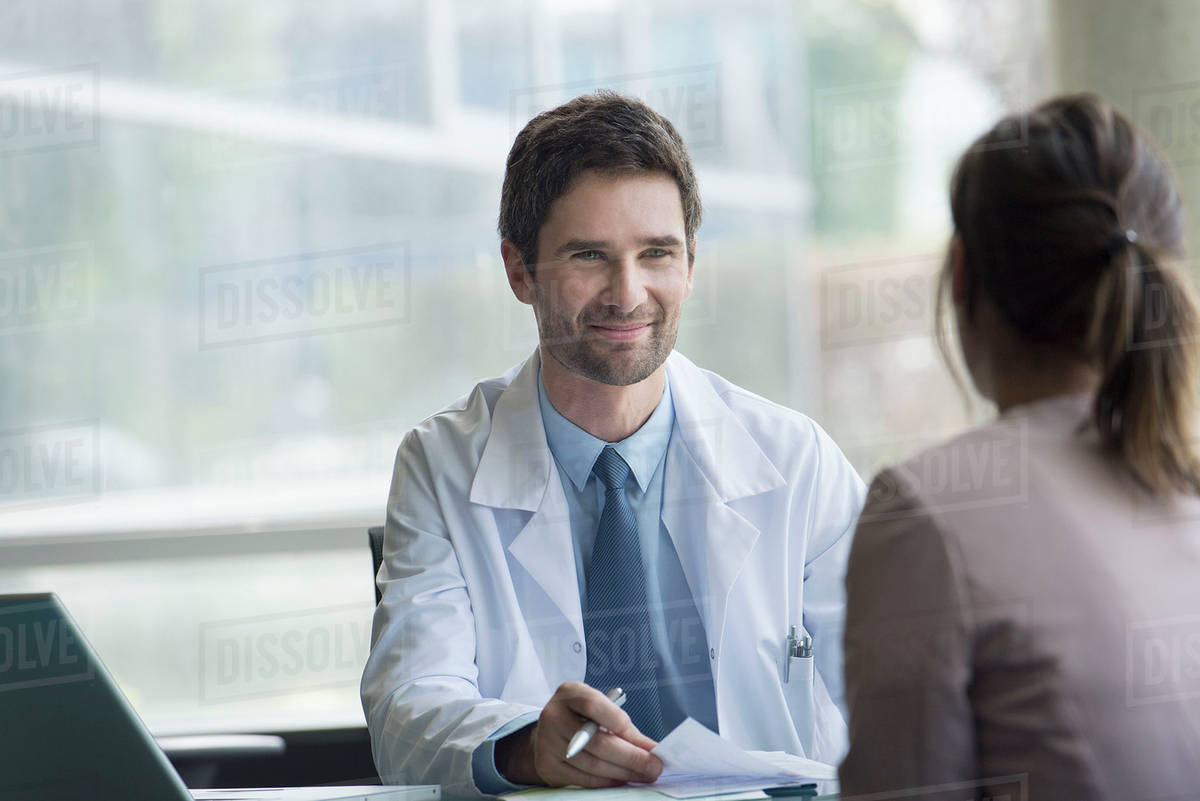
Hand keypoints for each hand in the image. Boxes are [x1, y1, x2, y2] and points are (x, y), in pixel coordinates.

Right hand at [496, 681, 663, 787]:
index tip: (646, 742)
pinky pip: (584, 779)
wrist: (547, 732)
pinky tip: (622, 779)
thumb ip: (623, 726)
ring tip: (644, 775)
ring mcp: (547, 743)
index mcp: (569, 693)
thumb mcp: (598, 709)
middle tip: (654, 767)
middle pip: (597, 742)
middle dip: (631, 757)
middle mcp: (553, 716)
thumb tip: (651, 749)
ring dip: (623, 773)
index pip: (593, 705)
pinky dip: (607, 781)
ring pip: (593, 765)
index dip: (620, 723)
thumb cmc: (581, 717)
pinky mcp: (548, 766)